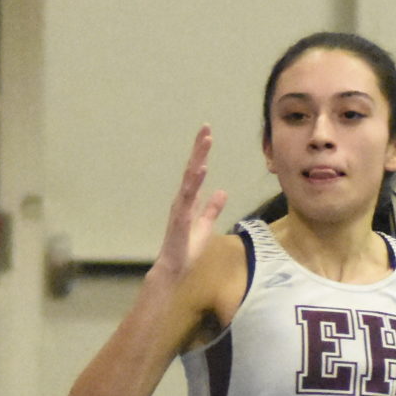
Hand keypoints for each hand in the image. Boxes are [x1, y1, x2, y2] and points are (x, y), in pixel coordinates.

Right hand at [155, 126, 227, 281]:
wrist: (174, 267)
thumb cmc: (186, 248)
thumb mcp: (205, 225)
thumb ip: (212, 208)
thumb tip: (222, 192)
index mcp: (189, 199)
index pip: (196, 171)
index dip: (201, 153)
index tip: (207, 135)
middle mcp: (182, 198)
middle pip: (192, 168)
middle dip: (199, 148)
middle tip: (206, 127)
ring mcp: (180, 206)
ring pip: (190, 177)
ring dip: (198, 158)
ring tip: (205, 141)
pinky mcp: (180, 217)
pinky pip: (188, 196)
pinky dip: (195, 181)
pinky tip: (201, 168)